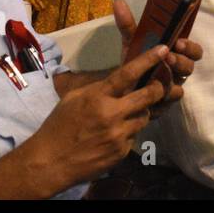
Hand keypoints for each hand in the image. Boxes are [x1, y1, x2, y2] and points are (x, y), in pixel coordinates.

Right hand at [27, 44, 170, 189]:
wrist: (50, 162)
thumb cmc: (58, 125)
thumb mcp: (73, 98)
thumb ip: (98, 88)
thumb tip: (118, 80)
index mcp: (98, 96)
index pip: (128, 73)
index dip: (148, 60)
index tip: (163, 50)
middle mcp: (112, 114)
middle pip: (148, 96)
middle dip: (159, 87)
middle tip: (160, 84)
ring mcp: (119, 135)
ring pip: (145, 116)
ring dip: (142, 111)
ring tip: (129, 112)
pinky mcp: (121, 152)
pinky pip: (134, 136)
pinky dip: (129, 131)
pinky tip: (115, 133)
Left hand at [113, 0, 202, 106]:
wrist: (120, 87)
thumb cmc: (133, 60)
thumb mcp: (131, 42)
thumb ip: (128, 25)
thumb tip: (118, 2)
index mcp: (176, 54)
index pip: (194, 51)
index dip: (190, 47)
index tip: (177, 42)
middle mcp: (177, 71)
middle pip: (190, 68)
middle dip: (180, 62)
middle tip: (168, 57)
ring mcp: (171, 89)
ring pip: (180, 88)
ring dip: (170, 81)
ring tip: (157, 76)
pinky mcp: (162, 105)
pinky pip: (166, 104)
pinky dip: (159, 99)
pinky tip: (150, 95)